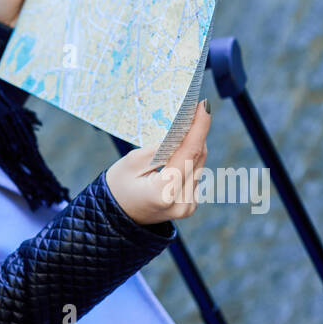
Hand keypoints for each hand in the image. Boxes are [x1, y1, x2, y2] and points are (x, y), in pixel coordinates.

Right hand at [105, 100, 210, 225]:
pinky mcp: (191, 205)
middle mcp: (182, 202)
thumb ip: (159, 148)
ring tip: (184, 128)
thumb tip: (183, 131)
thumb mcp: (131, 162)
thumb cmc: (118, 186)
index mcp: (164, 192)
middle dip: (197, 132)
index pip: (189, 153)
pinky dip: (190, 159)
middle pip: (198, 158)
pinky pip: (195, 174)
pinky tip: (179, 151)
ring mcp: (188, 206)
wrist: (117, 217)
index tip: (205, 106)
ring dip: (193, 145)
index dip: (199, 127)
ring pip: (199, 165)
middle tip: (194, 109)